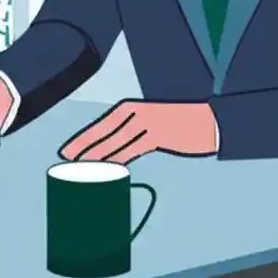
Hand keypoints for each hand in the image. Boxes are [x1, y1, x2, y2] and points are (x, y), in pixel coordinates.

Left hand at [59, 101, 216, 163]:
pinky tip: (107, 168)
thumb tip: (114, 154)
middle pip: (103, 132)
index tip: (65, 152)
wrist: (212, 121)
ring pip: (115, 141)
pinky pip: (132, 148)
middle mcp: (135, 112)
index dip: (82, 139)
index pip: (101, 126)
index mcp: (132, 108)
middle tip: (65, 161)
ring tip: (80, 168)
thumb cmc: (181, 124)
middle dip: (83, 147)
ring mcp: (146, 122)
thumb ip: (134, 136)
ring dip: (96, 155)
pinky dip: (117, 159)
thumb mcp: (153, 126)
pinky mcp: (158, 133)